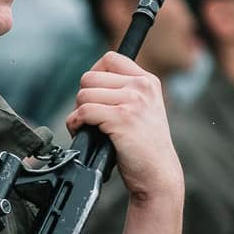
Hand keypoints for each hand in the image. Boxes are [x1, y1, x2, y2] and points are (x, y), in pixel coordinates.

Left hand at [65, 52, 182, 205]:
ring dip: (78, 112)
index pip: (110, 59)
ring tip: (88, 126)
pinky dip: (75, 123)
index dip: (95, 74)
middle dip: (84, 97)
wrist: (158, 174)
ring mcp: (132, 101)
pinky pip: (84, 111)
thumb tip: (89, 83)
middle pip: (91, 76)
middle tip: (91, 116)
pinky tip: (82, 131)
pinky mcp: (121, 118)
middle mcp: (141, 87)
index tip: (95, 93)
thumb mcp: (145, 109)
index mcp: (148, 81)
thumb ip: (125, 92)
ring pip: (84, 94)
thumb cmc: (146, 147)